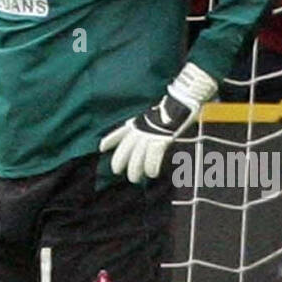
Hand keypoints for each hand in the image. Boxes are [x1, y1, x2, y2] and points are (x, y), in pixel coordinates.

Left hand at [98, 62, 216, 183]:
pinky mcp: (160, 140)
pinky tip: (152, 174)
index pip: (120, 132)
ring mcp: (150, 135)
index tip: (101, 147)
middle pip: (125, 148)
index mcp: (138, 122)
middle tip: (116, 171)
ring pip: (137, 157)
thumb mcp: (152, 116)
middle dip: (119, 161)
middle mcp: (140, 129)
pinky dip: (152, 168)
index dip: (110, 140)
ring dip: (135, 170)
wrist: (181, 102)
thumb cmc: (170, 109)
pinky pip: (153, 159)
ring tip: (134, 179)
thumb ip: (145, 126)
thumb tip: (143, 138)